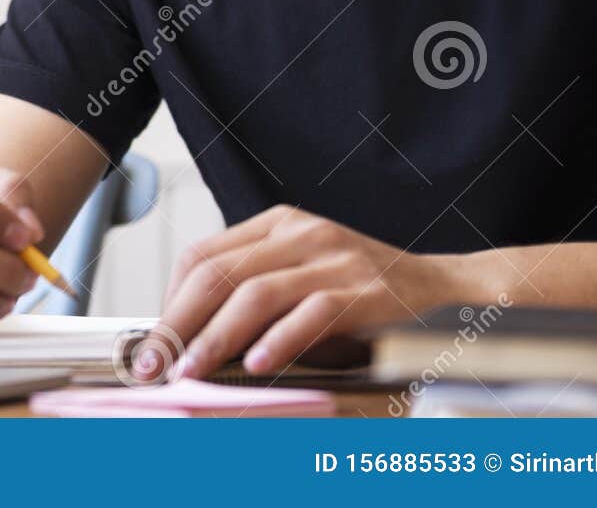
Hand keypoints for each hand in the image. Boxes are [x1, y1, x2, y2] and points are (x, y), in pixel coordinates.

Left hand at [138, 204, 476, 379]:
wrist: (444, 289)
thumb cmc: (361, 295)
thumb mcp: (300, 283)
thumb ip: (252, 302)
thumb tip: (190, 344)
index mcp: (278, 225)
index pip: (202, 255)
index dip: (169, 300)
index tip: (152, 340)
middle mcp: (301, 233)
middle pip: (218, 273)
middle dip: (178, 323)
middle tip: (154, 363)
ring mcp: (333, 259)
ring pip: (255, 294)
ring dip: (215, 338)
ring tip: (192, 371)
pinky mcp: (363, 291)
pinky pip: (310, 313)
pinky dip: (278, 341)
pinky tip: (256, 365)